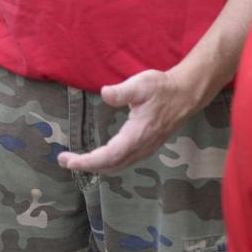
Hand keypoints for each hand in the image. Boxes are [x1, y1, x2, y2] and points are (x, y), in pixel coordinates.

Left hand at [56, 69, 202, 172]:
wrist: (186, 94)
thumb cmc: (162, 88)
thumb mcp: (141, 85)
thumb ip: (122, 92)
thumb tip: (105, 93)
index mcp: (137, 135)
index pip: (108, 156)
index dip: (88, 161)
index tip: (68, 161)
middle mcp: (142, 146)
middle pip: (111, 165)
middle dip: (87, 166)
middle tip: (65, 161)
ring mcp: (146, 148)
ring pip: (119, 165)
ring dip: (98, 166)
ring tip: (78, 161)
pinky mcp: (148, 146)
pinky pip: (125, 161)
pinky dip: (109, 163)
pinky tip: (101, 157)